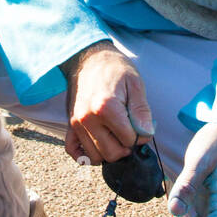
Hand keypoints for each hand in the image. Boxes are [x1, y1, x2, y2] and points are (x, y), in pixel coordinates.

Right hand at [62, 42, 153, 166]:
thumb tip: (146, 133)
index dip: (141, 135)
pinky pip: (74, 151)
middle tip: (131, 131)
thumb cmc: (115, 69)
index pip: (129, 140)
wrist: (89, 59)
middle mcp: (87, 118)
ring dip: (109, 151)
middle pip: (112, 153)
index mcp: (106, 107)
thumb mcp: (135, 84)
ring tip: (116, 135)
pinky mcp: (70, 125)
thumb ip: (142, 111)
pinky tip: (99, 144)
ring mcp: (76, 123)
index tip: (142, 124)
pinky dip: (86, 154)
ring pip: (96, 157)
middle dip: (126, 147)